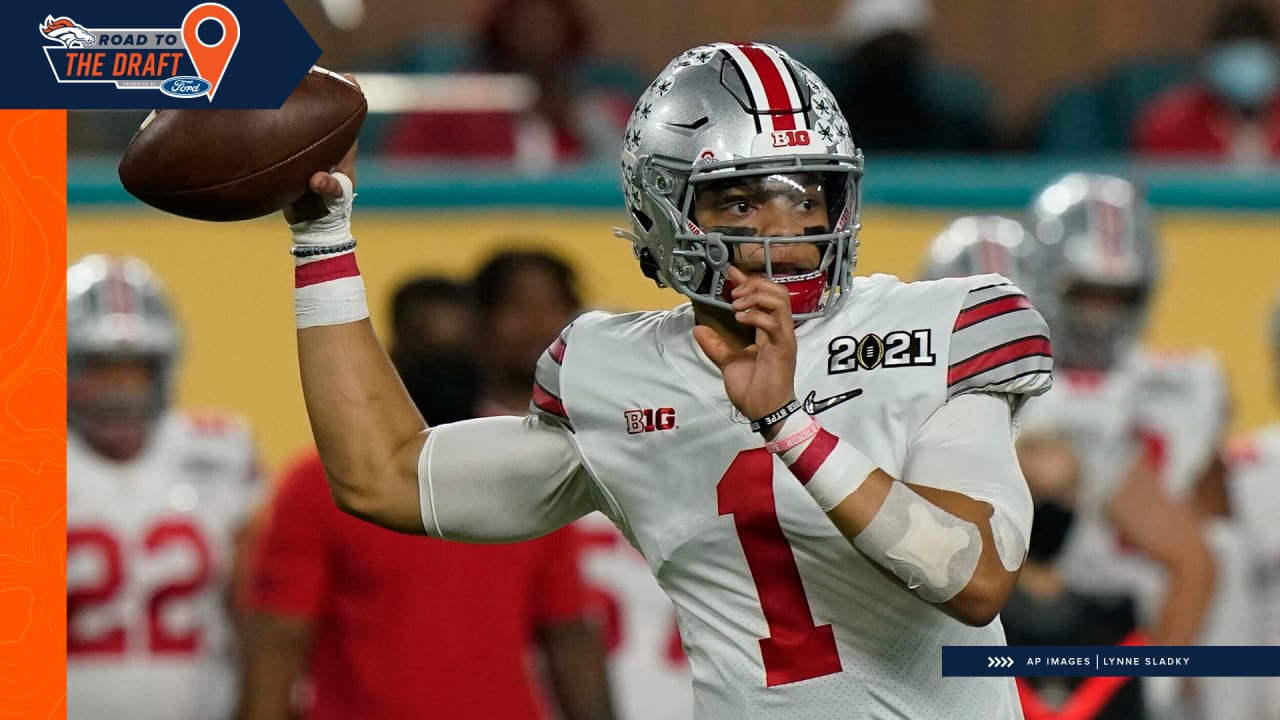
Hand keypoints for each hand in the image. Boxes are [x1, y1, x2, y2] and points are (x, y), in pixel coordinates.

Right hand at [284, 73, 359, 224]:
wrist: (311, 226)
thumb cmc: (328, 210)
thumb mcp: (331, 198)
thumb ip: (328, 188)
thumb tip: (318, 179)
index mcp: (344, 150)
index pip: (350, 117)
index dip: (351, 96)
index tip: (348, 77)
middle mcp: (330, 145)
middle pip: (327, 112)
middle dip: (322, 91)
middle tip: (312, 68)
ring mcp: (314, 150)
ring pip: (307, 121)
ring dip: (299, 102)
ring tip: (288, 78)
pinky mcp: (296, 156)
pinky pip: (289, 133)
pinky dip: (280, 120)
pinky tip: (264, 106)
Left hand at [693, 265, 797, 428]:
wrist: (764, 412)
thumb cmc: (753, 390)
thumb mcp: (728, 363)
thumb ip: (716, 346)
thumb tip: (698, 329)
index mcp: (770, 331)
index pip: (765, 297)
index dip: (748, 281)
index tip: (731, 272)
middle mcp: (780, 330)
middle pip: (777, 291)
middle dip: (754, 285)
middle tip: (733, 293)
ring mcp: (784, 337)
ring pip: (780, 301)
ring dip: (756, 296)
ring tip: (736, 305)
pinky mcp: (784, 347)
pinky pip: (775, 322)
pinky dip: (756, 315)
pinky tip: (741, 318)